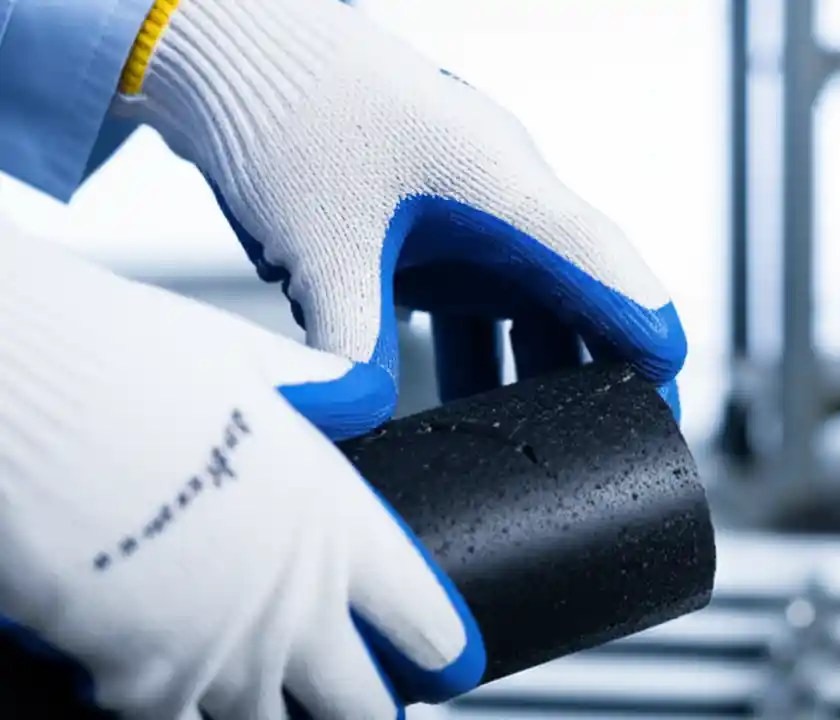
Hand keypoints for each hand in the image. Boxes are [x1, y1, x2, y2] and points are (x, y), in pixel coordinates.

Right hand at [0, 236, 484, 717]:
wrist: (25, 406)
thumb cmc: (122, 368)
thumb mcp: (241, 362)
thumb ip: (309, 387)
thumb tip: (355, 388)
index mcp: (335, 522)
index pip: (417, 610)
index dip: (439, 640)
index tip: (447, 656)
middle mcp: (294, 602)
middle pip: (358, 700)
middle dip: (369, 709)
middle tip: (371, 711)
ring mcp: (220, 655)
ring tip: (277, 714)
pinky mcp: (139, 686)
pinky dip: (182, 717)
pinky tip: (173, 699)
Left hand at [113, 0, 686, 433]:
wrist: (234, 48)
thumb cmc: (288, 113)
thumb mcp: (320, 244)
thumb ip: (347, 341)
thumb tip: (357, 420)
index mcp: (499, 183)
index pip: (598, 259)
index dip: (641, 322)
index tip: (671, 381)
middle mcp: (500, 192)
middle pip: (579, 286)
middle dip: (600, 363)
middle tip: (615, 436)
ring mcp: (466, 203)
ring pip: (527, 296)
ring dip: (532, 364)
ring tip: (531, 438)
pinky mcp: (430, 215)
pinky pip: (477, 292)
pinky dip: (479, 347)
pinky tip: (458, 394)